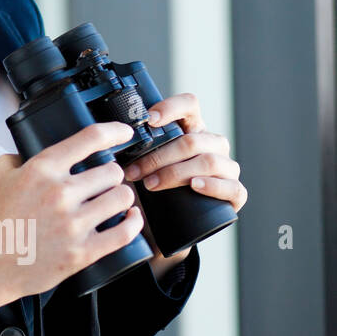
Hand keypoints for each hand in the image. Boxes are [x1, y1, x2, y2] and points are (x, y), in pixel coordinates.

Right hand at [0, 122, 144, 321]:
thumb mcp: (1, 176)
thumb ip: (21, 156)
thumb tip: (38, 149)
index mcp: (41, 170)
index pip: (90, 139)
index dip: (114, 131)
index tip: (124, 133)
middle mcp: (59, 193)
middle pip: (112, 171)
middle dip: (111, 176)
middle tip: (104, 183)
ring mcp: (72, 224)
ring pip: (122, 198)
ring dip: (121, 198)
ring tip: (113, 200)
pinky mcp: (82, 251)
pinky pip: (124, 231)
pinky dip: (134, 222)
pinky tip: (131, 217)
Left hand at [121, 92, 246, 275]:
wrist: (157, 230)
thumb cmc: (144, 192)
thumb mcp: (134, 165)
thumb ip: (127, 148)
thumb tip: (101, 134)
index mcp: (189, 130)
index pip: (189, 106)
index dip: (171, 108)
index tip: (148, 120)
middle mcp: (211, 146)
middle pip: (194, 139)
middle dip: (160, 155)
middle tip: (133, 171)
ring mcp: (226, 169)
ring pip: (209, 161)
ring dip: (176, 172)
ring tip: (152, 185)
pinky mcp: (234, 195)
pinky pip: (233, 187)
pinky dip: (213, 186)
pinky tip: (195, 187)